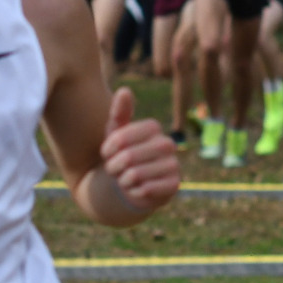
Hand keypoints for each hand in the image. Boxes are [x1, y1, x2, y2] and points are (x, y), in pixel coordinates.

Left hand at [100, 88, 178, 211]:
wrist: (132, 183)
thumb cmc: (121, 155)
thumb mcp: (115, 134)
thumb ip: (119, 113)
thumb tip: (125, 90)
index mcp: (153, 128)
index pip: (122, 137)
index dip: (108, 149)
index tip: (107, 153)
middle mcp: (167, 143)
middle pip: (127, 157)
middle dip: (114, 167)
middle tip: (115, 169)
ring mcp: (173, 164)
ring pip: (135, 175)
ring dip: (123, 181)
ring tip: (125, 179)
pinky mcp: (174, 185)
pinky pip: (145, 190)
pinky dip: (134, 192)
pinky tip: (137, 189)